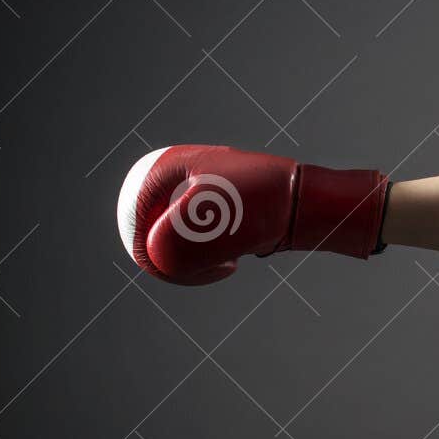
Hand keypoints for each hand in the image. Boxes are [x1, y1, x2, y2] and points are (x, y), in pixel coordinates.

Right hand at [117, 144, 388, 284]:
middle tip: (198, 273)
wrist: (306, 204)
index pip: (132, 214)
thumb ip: (169, 244)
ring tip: (225, 262)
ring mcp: (198, 193)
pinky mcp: (216, 211)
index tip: (169, 268)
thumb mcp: (207, 222)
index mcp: (169, 166)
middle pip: (151, 228)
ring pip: (175, 239)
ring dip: (193, 260)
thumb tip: (156, 260)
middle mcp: (180, 176)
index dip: (142, 249)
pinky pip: (197, 242)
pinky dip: (208, 258)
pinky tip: (232, 259)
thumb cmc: (260, 204)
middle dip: (171, 257)